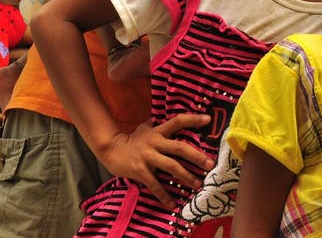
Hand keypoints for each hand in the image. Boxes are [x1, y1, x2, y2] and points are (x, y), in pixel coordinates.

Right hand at [98, 114, 214, 207]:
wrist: (111, 149)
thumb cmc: (132, 140)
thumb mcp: (146, 128)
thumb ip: (159, 125)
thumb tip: (171, 118)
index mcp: (159, 131)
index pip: (178, 121)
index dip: (192, 119)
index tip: (208, 119)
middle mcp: (155, 142)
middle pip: (179, 148)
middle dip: (196, 156)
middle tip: (210, 164)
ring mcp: (148, 157)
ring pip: (171, 166)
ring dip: (186, 176)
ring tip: (198, 184)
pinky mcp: (140, 171)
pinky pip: (155, 184)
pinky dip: (164, 195)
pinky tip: (172, 204)